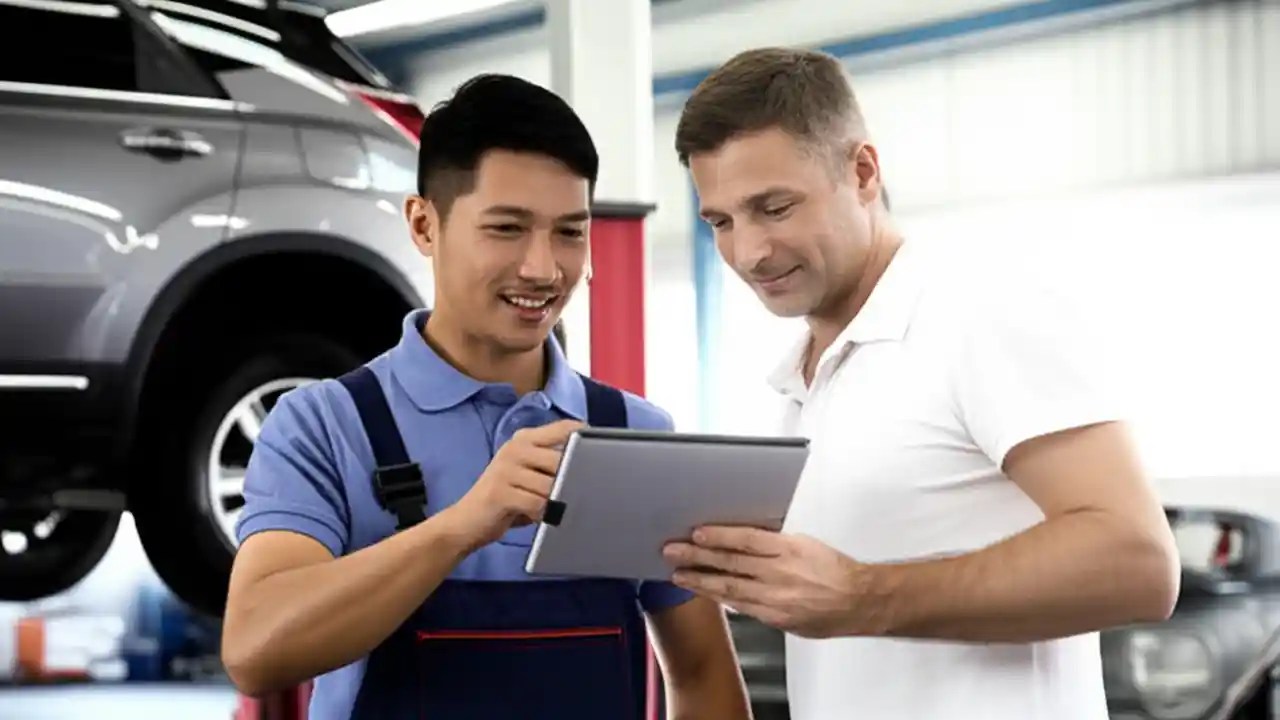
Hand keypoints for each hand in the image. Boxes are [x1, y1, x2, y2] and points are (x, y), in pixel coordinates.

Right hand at [450, 419, 582, 549]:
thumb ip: (550, 464)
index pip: (562, 429)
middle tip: (572, 494)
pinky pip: (537, 503)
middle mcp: (514, 449)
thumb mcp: (527, 474)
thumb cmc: (504, 498)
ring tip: (549, 509)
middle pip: (561, 459)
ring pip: (551, 485)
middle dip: (571, 480)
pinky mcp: (501, 493)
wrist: (466, 522)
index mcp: (523, 439)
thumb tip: (588, 464)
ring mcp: (506, 470)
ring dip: (554, 501)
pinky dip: (543, 514)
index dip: (583, 437)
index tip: (602, 450)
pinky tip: (538, 517)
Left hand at [663, 526, 872, 638]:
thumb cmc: (834, 570)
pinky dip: (722, 598)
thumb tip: (741, 541)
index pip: (746, 540)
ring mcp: (776, 599)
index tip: (696, 533)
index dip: (718, 536)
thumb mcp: (804, 544)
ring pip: (731, 588)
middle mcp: (780, 574)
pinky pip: (743, 606)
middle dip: (697, 557)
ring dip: (701, 581)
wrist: (858, 602)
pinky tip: (706, 592)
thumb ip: (772, 545)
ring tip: (679, 574)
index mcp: (789, 549)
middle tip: (672, 551)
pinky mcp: (776, 618)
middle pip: (731, 563)